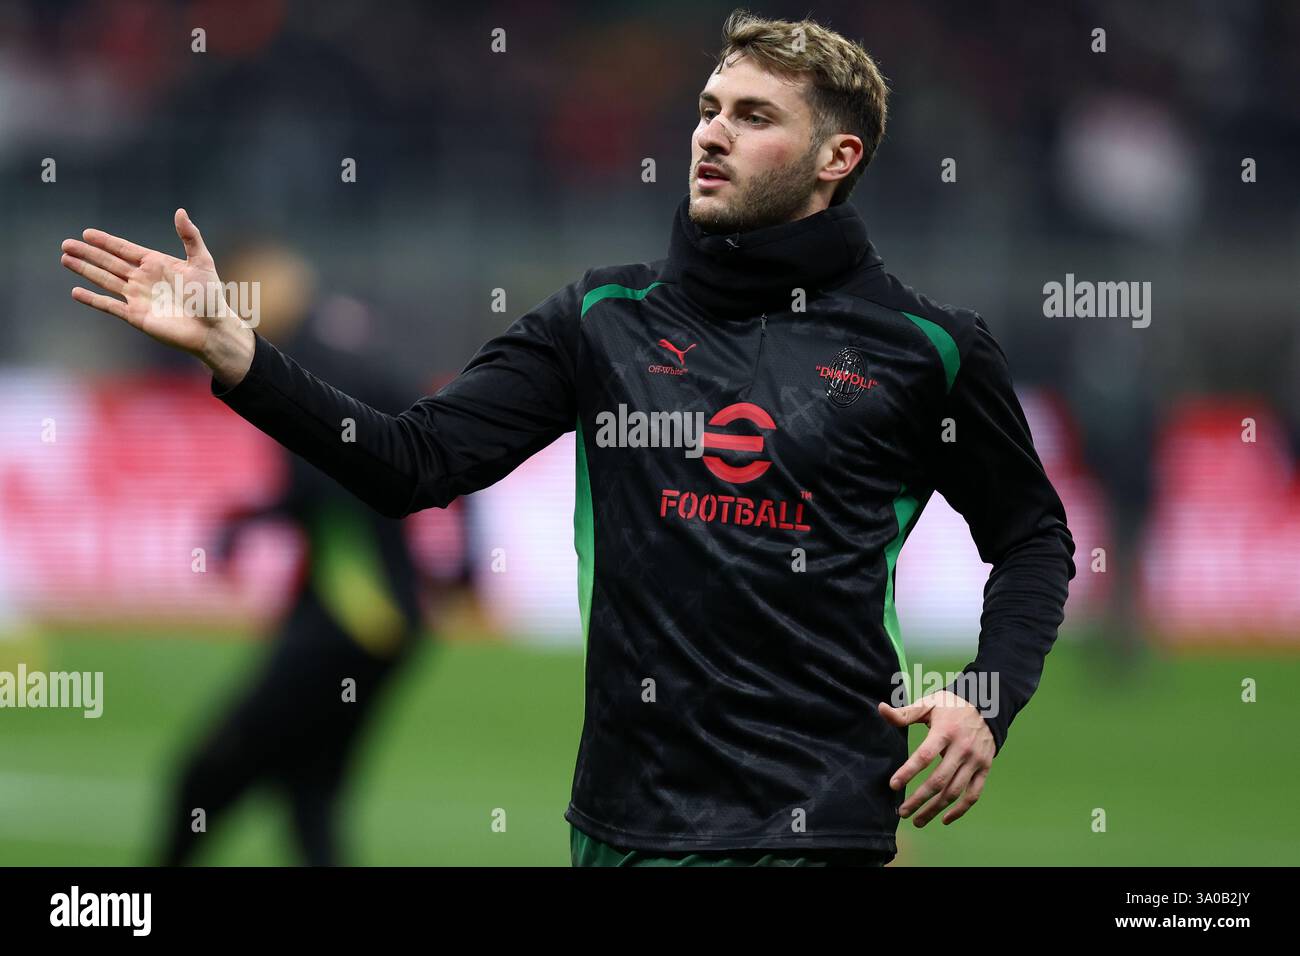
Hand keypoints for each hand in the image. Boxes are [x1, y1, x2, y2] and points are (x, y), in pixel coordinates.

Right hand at [61, 208, 253, 383]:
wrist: (212, 329)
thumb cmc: (210, 296)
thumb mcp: (202, 262)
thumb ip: (190, 237)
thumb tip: (180, 211)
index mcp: (156, 264)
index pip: (124, 249)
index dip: (106, 241)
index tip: (87, 233)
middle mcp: (143, 279)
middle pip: (109, 263)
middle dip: (88, 254)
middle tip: (66, 244)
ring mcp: (138, 298)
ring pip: (105, 280)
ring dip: (85, 270)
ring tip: (65, 259)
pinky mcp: (135, 316)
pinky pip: (109, 306)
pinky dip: (92, 299)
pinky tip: (76, 292)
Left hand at [878, 689, 994, 826]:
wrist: (988, 704)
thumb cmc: (952, 705)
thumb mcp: (929, 704)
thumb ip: (905, 712)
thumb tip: (881, 708)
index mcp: (945, 731)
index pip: (925, 756)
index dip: (908, 772)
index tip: (893, 785)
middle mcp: (962, 748)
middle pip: (939, 780)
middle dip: (919, 799)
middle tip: (902, 812)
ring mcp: (975, 760)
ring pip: (954, 792)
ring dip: (935, 809)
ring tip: (917, 820)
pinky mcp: (985, 769)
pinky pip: (973, 795)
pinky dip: (960, 810)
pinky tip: (944, 819)